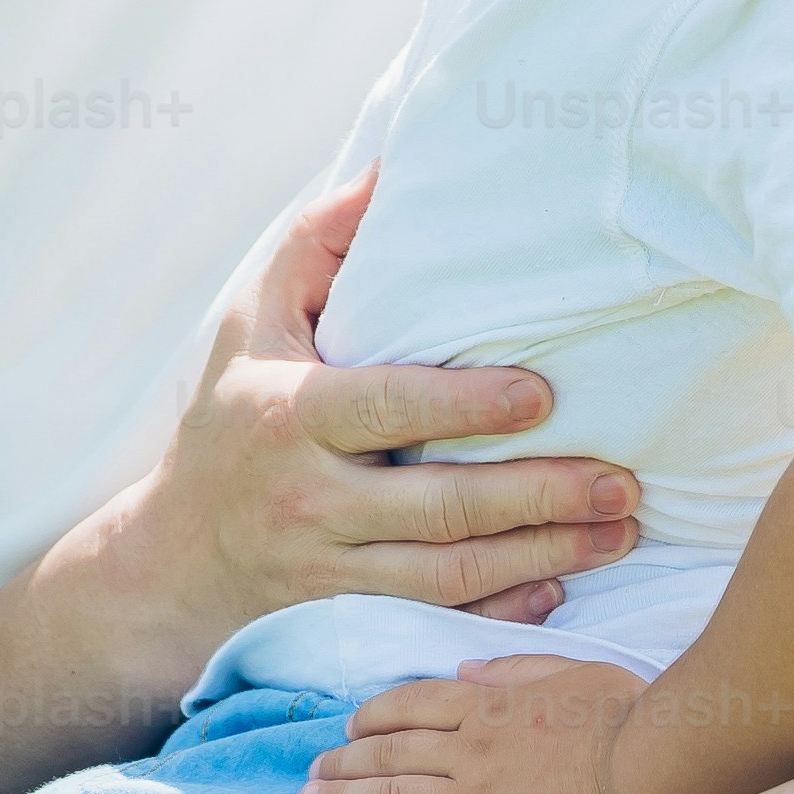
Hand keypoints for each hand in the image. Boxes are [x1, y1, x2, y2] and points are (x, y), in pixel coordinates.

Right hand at [91, 173, 640, 671]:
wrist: (171, 559)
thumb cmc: (231, 416)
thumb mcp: (251, 322)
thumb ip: (316, 246)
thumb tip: (385, 170)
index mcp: (290, 414)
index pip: (388, 407)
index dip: (467, 407)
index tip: (542, 395)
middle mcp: (309, 498)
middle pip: (441, 508)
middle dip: (540, 496)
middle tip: (621, 482)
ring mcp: (329, 570)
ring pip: (452, 575)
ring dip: (546, 554)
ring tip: (620, 529)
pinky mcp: (347, 621)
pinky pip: (438, 622)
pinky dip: (506, 612)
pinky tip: (564, 585)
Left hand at [306, 653, 659, 793]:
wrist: (663, 766)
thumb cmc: (637, 717)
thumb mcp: (577, 671)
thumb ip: (518, 668)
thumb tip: (469, 668)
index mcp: (494, 707)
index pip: (416, 705)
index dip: (375, 716)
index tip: (350, 726)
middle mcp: (474, 752)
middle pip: (391, 753)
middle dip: (344, 761)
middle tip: (311, 773)